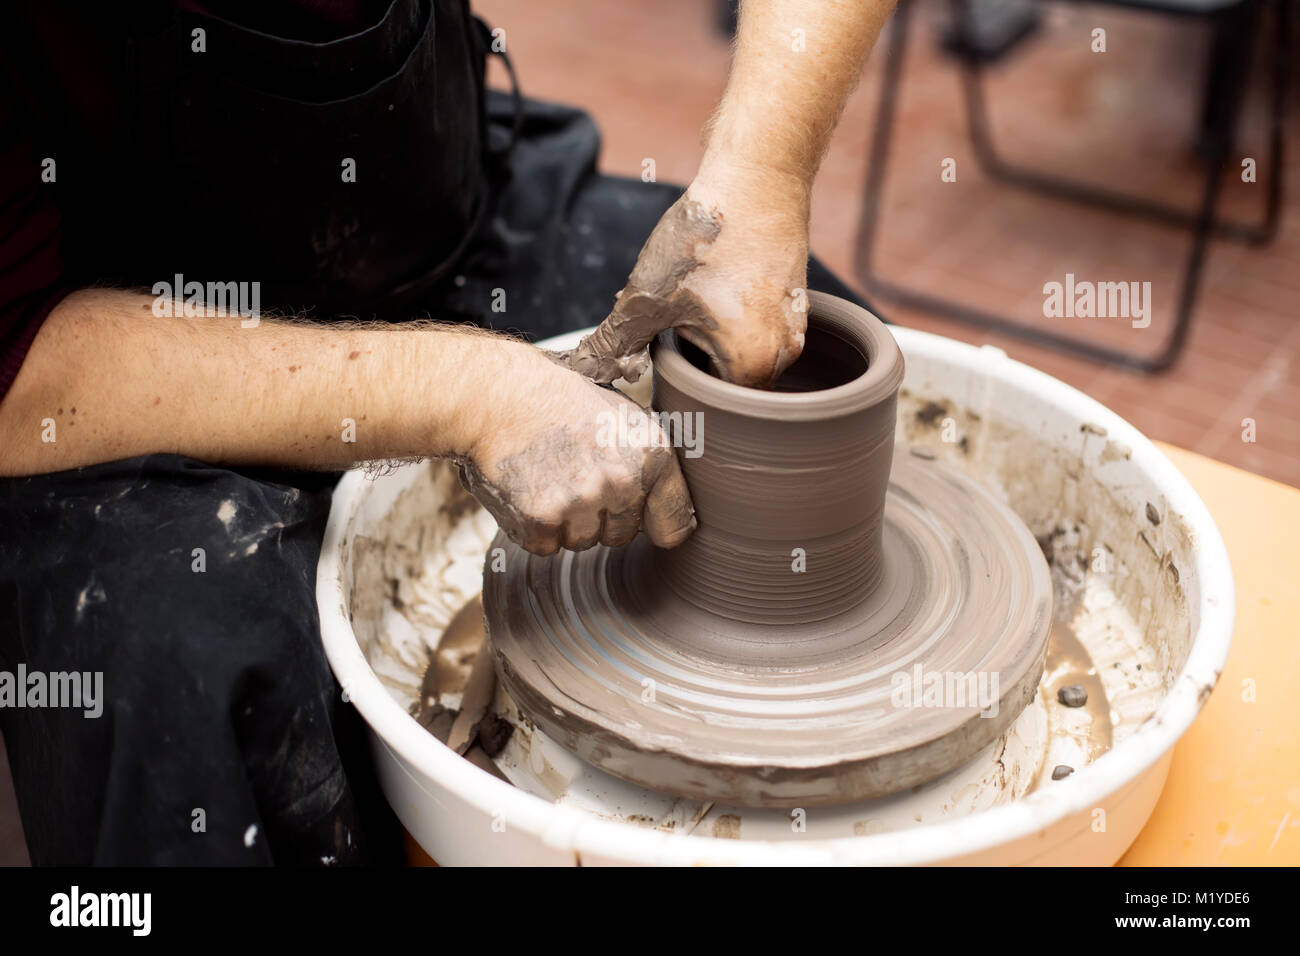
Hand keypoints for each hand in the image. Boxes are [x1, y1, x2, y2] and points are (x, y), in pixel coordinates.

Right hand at [457, 343, 695, 554]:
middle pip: (622, 535)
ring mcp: (582, 503)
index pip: (676, 525)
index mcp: (653, 455)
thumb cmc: (558, 400)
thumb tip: (674, 509)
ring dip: (566, 522)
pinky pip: (547, 546)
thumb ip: (649, 462)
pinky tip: (528, 489)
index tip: (643, 520)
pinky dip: (534, 528)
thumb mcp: (621, 417)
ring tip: (548, 476)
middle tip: (573, 474)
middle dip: (601, 516)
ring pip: (584, 542)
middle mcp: (623, 482)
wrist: (497, 395)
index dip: (654, 523)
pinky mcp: (541, 520)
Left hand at [569, 168, 809, 387]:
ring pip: (746, 348)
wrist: (758, 172)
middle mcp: (788, 352)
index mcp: (756, 366)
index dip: (679, 378)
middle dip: (698, 356)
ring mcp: (798, 323)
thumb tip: (586, 371)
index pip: (711, 402)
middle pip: (730, 379)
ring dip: (716, 332)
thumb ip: (615, 344)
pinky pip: (761, 319)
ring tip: (697, 295)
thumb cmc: (706, 237)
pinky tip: (716, 276)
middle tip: (676, 318)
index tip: (663, 349)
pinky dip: (735, 308)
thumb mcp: (646, 298)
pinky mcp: (798, 295)